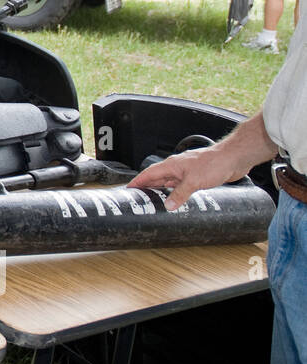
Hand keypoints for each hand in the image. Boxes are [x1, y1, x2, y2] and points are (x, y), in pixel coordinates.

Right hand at [127, 146, 249, 210]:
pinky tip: (178, 198)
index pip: (149, 174)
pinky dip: (176, 191)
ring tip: (155, 200)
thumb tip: (168, 205)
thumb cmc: (214, 163)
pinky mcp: (197, 175)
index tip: (129, 189)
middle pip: (157, 178)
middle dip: (147, 187)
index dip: (138, 181)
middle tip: (139, 197)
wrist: (233, 158)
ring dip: (162, 190)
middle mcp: (177, 167)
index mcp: (172, 165)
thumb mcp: (193, 181)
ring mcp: (187, 171)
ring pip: (170, 181)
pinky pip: (181, 184)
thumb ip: (179, 194)